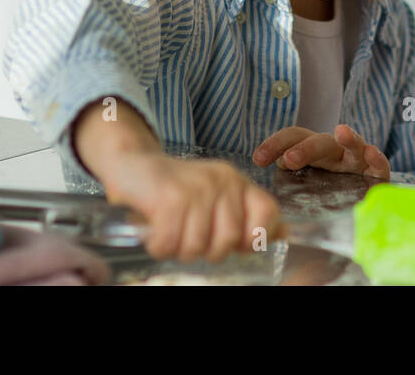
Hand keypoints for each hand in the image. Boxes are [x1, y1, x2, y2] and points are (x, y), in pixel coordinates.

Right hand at [98, 148, 279, 262]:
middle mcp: (222, 181)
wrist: (131, 164)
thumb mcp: (215, 199)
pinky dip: (159, 246)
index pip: (267, 212)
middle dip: (204, 250)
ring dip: (178, 249)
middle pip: (228, 241)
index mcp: (237, 182)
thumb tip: (283, 235)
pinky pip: (170, 243)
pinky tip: (155, 231)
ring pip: (198, 246)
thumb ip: (246, 217)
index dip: (255, 237)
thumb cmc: (174, 190)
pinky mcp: (170, 197)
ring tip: (169, 231)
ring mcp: (197, 188)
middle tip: (188, 236)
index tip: (237, 245)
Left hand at [252, 124, 391, 179]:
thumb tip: (264, 183)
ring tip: (342, 131)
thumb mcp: (303, 183)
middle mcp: (334, 151)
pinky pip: (379, 165)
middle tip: (289, 160)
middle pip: (320, 141)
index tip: (258, 159)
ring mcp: (356, 160)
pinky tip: (371, 153)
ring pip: (353, 145)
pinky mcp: (375, 173)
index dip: (275, 145)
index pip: (293, 138)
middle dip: (305, 148)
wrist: (357, 200)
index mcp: (312, 150)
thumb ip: (287, 181)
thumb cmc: (323, 189)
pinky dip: (377, 158)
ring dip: (348, 137)